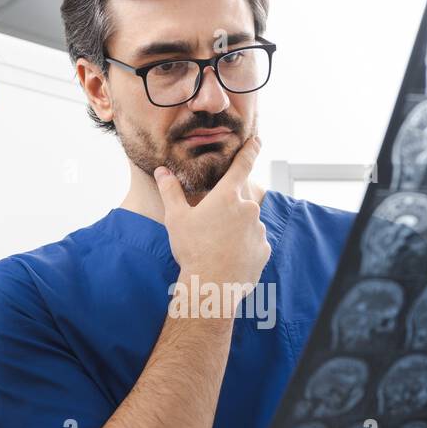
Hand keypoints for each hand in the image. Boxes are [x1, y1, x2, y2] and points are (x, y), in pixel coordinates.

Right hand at [154, 136, 270, 307]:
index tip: (257, 140)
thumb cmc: (192, 249)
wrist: (211, 286)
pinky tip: (228, 258)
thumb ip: (170, 191)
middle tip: (212, 227)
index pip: (243, 165)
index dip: (251, 150)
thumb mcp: (176, 218)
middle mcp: (248, 209)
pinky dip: (243, 247)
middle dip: (229, 210)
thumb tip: (162, 171)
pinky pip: (254, 243)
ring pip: (248, 223)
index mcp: (227, 196)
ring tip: (216, 247)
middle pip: (241, 201)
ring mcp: (259, 230)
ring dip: (236, 230)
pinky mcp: (264, 250)